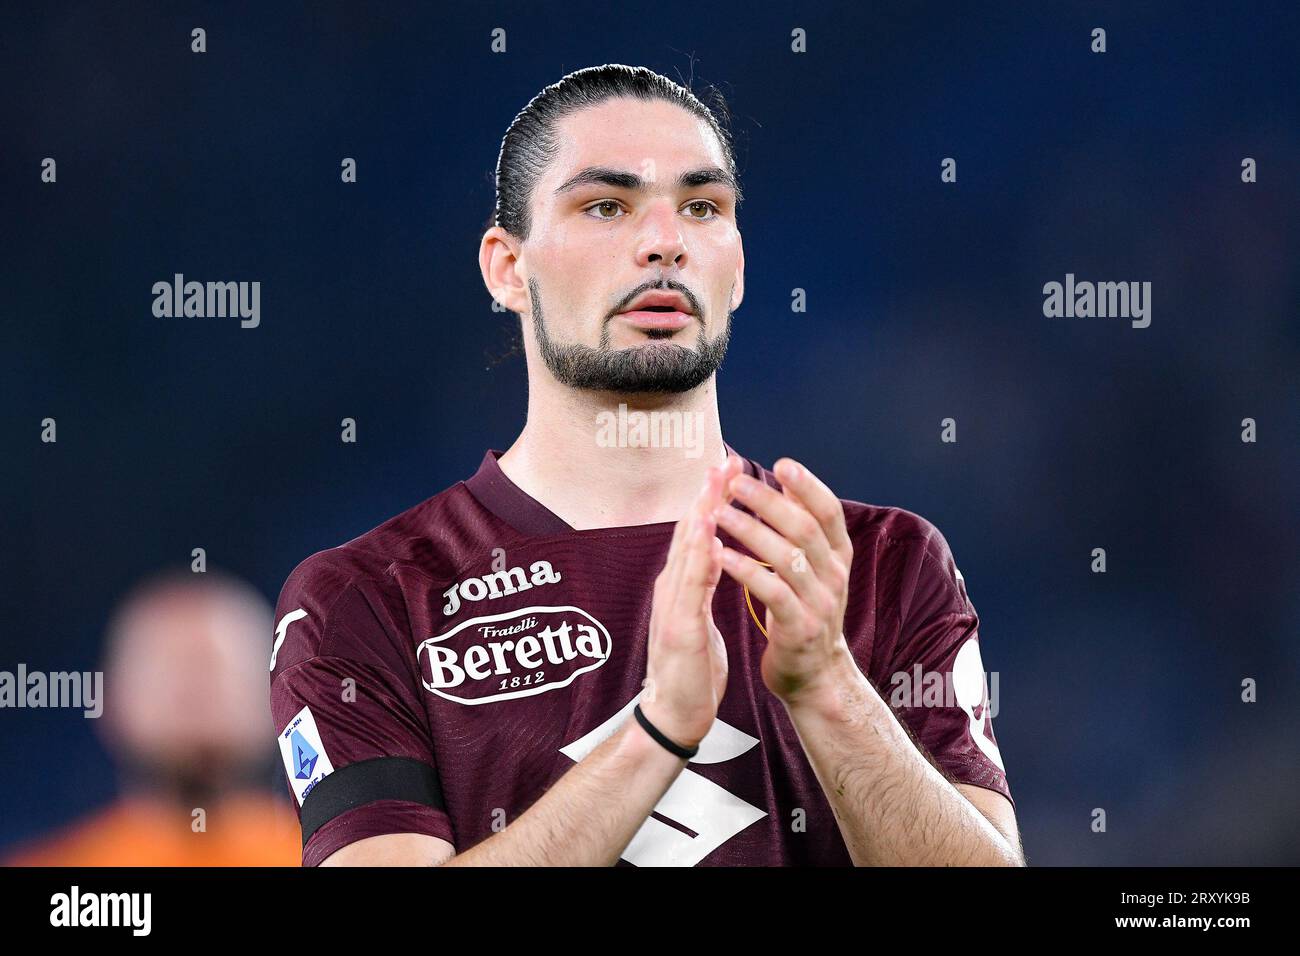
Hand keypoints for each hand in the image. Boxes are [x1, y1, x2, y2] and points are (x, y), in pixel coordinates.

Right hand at [640, 455, 743, 749]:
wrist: (674, 716)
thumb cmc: (689, 671)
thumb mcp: (696, 620)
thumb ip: (699, 587)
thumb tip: (711, 557)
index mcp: (680, 587)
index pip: (698, 535)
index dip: (712, 500)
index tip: (729, 469)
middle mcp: (671, 589)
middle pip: (690, 533)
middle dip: (707, 494)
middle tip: (724, 458)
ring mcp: (671, 607)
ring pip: (687, 553)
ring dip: (702, 515)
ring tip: (716, 483)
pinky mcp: (679, 629)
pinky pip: (690, 588)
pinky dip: (699, 559)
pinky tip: (711, 536)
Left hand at [712, 458, 855, 705]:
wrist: (815, 675)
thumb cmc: (805, 611)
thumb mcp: (812, 568)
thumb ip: (803, 529)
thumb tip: (789, 483)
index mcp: (839, 556)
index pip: (829, 511)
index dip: (808, 486)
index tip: (781, 464)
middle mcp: (835, 575)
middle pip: (804, 528)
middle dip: (769, 502)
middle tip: (735, 483)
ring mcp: (820, 603)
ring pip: (788, 557)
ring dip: (751, 531)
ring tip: (718, 513)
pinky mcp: (800, 628)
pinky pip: (773, 592)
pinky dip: (746, 570)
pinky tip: (720, 555)